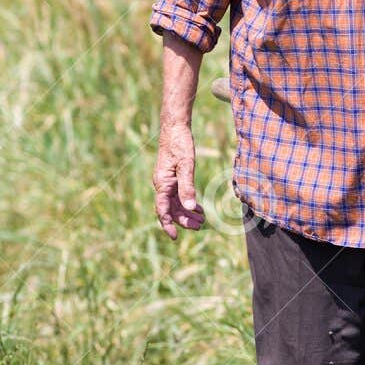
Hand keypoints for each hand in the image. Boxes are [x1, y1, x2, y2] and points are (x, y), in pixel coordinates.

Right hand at [153, 121, 204, 239]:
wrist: (175, 127)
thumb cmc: (180, 144)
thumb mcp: (186, 166)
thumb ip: (187, 187)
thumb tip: (189, 208)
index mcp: (162, 184)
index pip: (162, 210)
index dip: (168, 225)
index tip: (175, 237)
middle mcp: (162, 184)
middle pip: (171, 209)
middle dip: (184, 220)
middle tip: (200, 226)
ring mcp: (166, 181)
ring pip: (175, 203)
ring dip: (187, 213)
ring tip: (202, 220)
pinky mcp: (172, 177)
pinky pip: (178, 195)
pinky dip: (188, 202)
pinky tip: (198, 208)